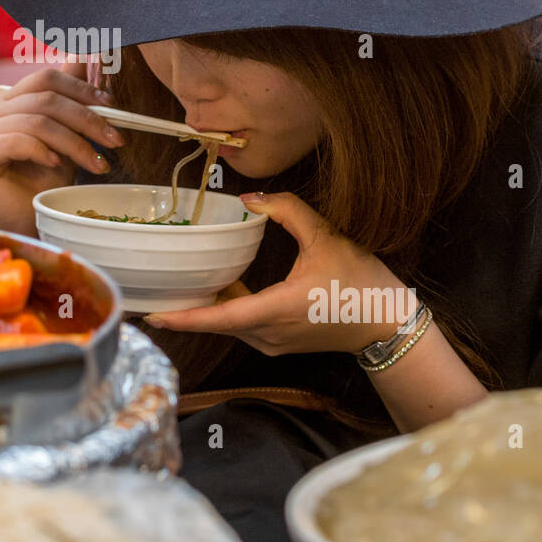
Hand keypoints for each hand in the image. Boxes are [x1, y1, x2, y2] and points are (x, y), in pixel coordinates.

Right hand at [0, 64, 123, 235]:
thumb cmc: (42, 189)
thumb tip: (85, 60)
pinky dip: (42, 151)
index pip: (43, 79)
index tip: (112, 107)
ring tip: (97, 165)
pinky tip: (57, 166)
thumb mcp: (65, 140)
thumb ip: (68, 103)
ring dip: (74, 142)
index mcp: (5, 104)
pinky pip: (14, 140)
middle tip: (115, 140)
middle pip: (42, 97)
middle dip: (86, 117)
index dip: (80, 88)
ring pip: (34, 120)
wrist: (24, 230)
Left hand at [144, 191, 413, 356]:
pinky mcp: (280, 343)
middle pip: (217, 323)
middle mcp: (269, 334)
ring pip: (229, 326)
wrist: (389, 323)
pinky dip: (228, 312)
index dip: (184, 318)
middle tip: (155, 291)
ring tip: (181, 286)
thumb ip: (286, 211)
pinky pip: (244, 328)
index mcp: (276, 310)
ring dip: (208, 309)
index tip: (152, 315)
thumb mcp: (326, 238)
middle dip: (186, 309)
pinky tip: (222, 289)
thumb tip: (250, 198)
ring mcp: (274, 343)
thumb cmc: (361, 282)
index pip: (220, 318)